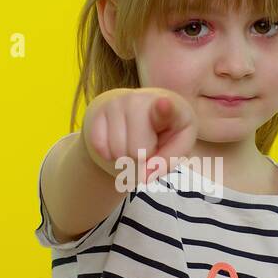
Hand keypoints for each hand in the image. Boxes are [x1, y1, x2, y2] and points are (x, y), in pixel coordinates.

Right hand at [82, 87, 196, 183]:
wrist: (146, 115)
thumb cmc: (167, 133)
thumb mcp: (178, 148)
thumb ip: (166, 163)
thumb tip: (144, 177)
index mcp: (169, 107)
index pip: (165, 109)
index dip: (163, 108)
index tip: (163, 104)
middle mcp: (139, 100)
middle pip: (136, 149)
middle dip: (142, 157)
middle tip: (148, 146)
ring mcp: (116, 104)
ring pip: (117, 151)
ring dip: (126, 157)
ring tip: (135, 143)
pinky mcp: (99, 112)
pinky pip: (99, 146)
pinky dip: (109, 154)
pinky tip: (120, 143)